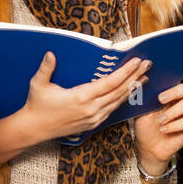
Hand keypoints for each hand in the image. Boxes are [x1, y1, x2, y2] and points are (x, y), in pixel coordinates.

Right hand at [26, 53, 150, 139]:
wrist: (35, 128)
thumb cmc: (37, 105)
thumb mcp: (38, 85)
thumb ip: (46, 68)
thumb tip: (51, 54)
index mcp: (81, 97)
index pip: (110, 83)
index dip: (125, 72)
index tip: (136, 62)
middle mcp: (91, 109)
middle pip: (119, 91)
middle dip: (135, 77)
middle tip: (147, 65)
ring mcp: (93, 118)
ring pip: (118, 102)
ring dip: (132, 88)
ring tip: (144, 77)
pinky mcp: (93, 123)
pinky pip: (112, 110)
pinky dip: (123, 99)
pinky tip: (129, 92)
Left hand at [134, 82, 182, 172]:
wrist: (149, 147)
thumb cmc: (146, 127)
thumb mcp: (141, 112)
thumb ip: (145, 100)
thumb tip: (143, 87)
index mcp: (167, 95)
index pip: (173, 82)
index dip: (168, 85)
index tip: (158, 94)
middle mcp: (179, 101)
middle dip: (173, 93)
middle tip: (160, 100)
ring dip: (172, 112)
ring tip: (160, 121)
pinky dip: (174, 125)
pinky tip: (164, 129)